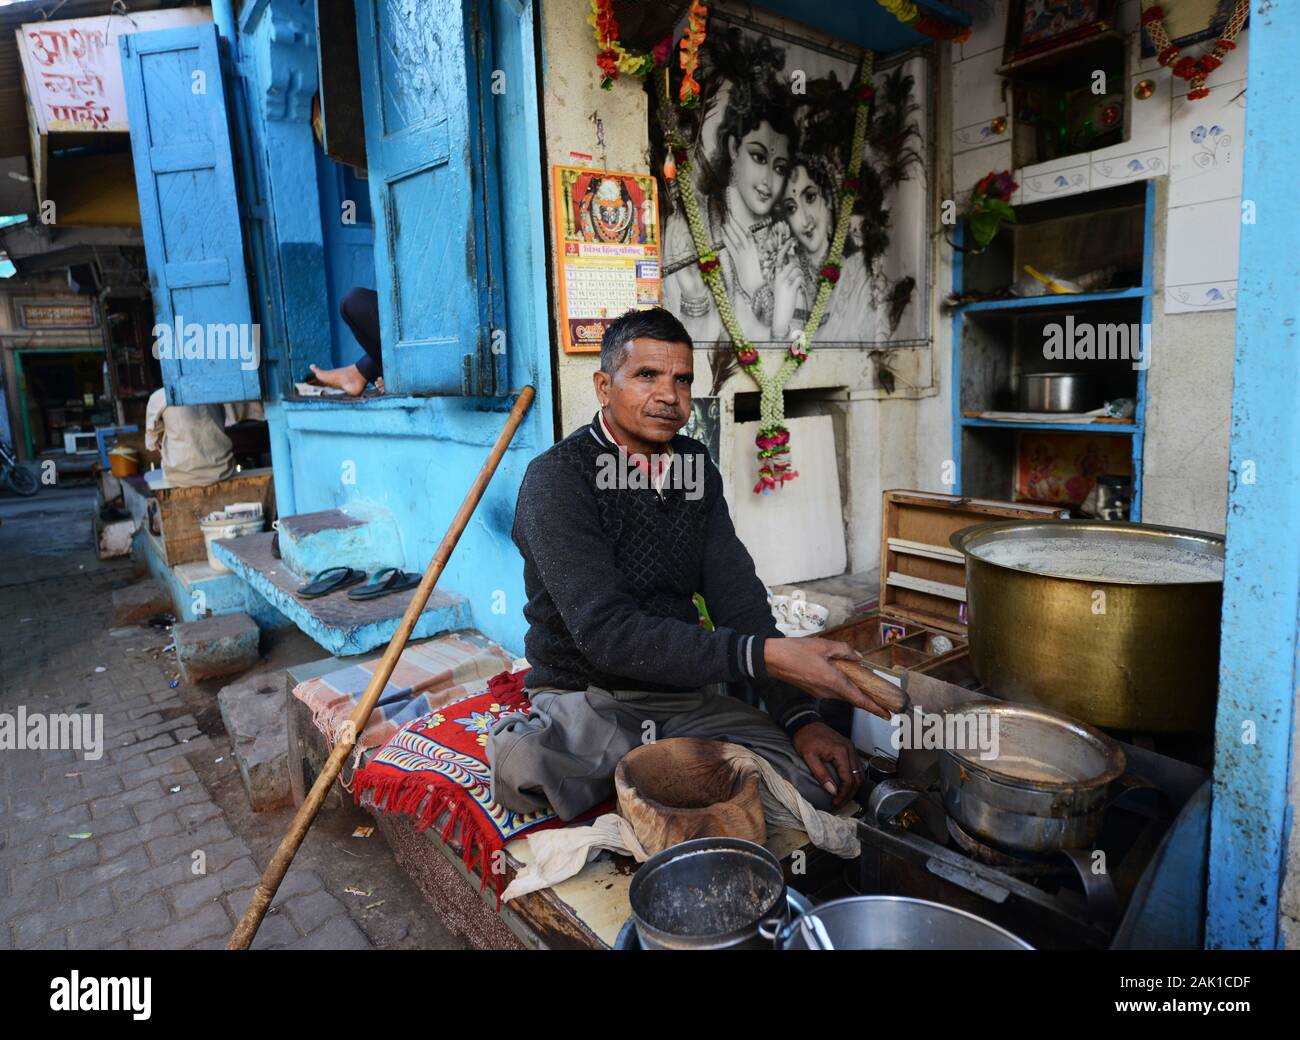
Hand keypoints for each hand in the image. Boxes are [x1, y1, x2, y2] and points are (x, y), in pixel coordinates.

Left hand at [721, 217, 763, 297]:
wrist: (757, 286)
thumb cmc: (757, 277)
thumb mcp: (754, 263)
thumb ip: (749, 255)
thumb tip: (744, 249)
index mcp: (755, 249)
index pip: (747, 233)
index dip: (741, 225)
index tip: (735, 218)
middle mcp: (750, 250)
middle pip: (741, 233)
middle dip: (734, 223)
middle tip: (728, 215)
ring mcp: (744, 254)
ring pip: (736, 238)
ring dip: (730, 229)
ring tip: (724, 222)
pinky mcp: (739, 260)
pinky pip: (732, 247)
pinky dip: (727, 240)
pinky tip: (723, 234)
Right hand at [764, 636, 888, 717]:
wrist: (771, 659)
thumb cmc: (795, 651)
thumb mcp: (823, 645)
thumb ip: (844, 651)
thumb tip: (858, 658)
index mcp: (832, 681)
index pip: (858, 699)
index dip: (874, 708)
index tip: (887, 714)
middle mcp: (827, 692)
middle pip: (852, 698)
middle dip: (868, 699)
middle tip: (882, 697)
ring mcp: (819, 693)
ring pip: (843, 694)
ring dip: (854, 691)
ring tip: (866, 684)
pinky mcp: (813, 690)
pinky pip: (833, 690)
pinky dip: (843, 686)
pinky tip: (844, 676)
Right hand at [771, 249, 802, 339]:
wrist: (780, 315)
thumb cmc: (782, 301)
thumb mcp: (781, 288)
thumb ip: (786, 277)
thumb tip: (795, 268)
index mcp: (776, 277)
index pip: (779, 259)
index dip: (785, 249)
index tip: (791, 240)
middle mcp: (779, 278)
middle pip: (792, 265)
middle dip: (798, 270)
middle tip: (797, 279)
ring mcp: (785, 283)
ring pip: (798, 271)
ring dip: (800, 277)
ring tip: (796, 286)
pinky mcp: (791, 289)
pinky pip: (800, 279)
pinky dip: (801, 283)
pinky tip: (798, 289)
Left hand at [792, 721, 862, 806]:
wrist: (805, 722)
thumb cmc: (805, 738)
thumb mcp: (809, 758)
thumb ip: (821, 775)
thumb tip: (832, 791)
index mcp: (841, 752)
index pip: (848, 779)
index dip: (843, 793)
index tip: (835, 802)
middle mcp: (850, 750)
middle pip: (858, 778)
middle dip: (850, 793)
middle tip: (840, 802)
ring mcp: (851, 748)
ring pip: (860, 772)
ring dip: (854, 786)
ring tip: (843, 796)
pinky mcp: (849, 748)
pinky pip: (857, 766)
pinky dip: (854, 777)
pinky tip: (846, 784)